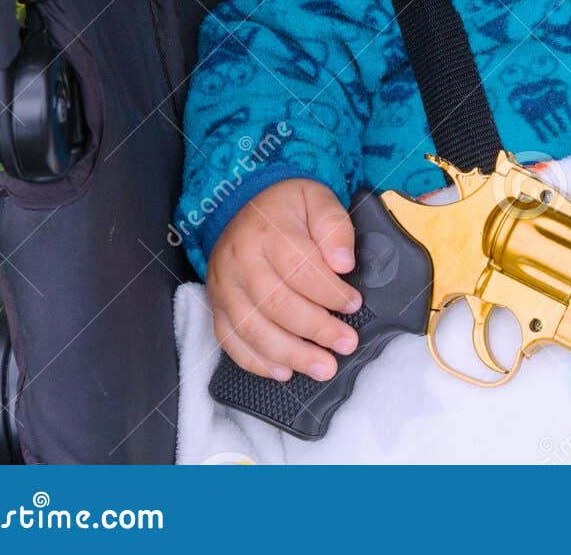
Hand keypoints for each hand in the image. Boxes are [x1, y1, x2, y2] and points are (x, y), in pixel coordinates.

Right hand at [207, 178, 362, 381]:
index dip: (330, 292)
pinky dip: (256, 361)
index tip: (354, 304)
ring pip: (252, 328)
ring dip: (290, 354)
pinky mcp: (216, 304)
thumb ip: (334, 226)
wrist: (245, 204)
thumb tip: (343, 263)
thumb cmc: (288, 207)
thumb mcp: (317, 199)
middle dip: (316, 329)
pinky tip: (283, 371)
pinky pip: (229, 339)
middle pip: (277, 303)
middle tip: (346, 344)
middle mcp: (239, 260)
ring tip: (322, 367)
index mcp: (267, 231)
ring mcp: (224, 285)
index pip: (300, 269)